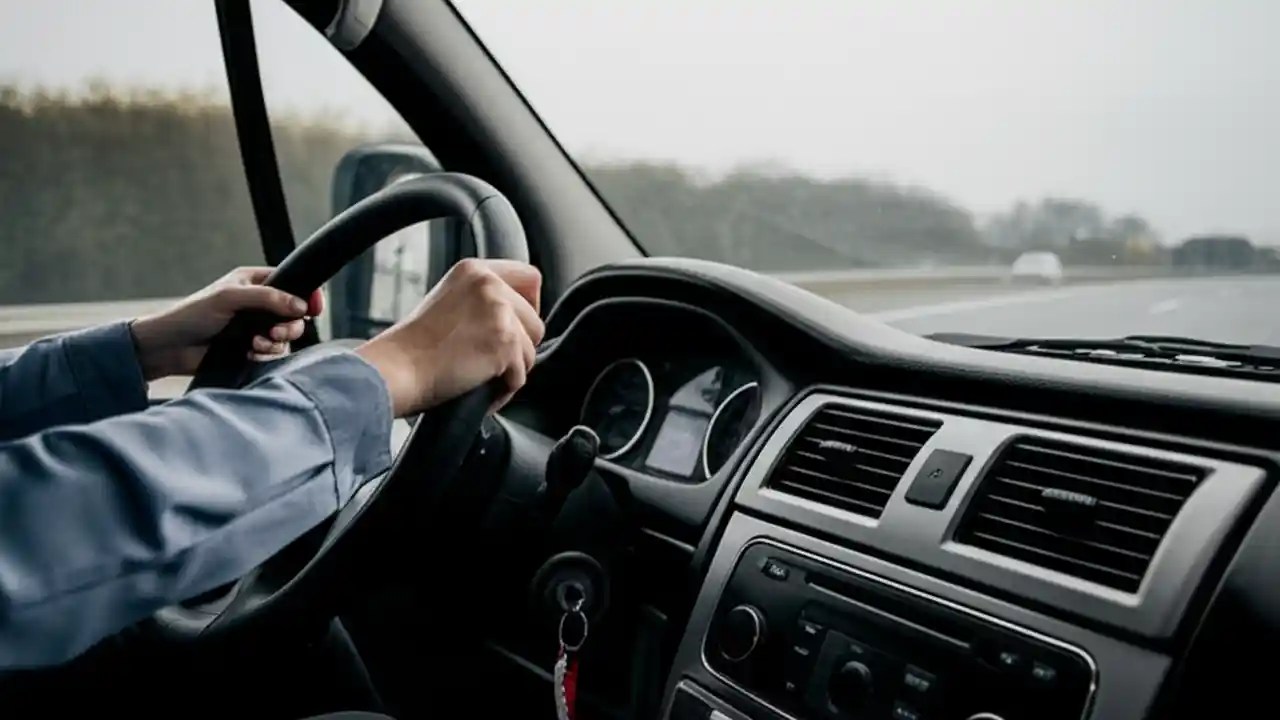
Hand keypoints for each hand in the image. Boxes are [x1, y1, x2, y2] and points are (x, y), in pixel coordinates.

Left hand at [130, 267, 322, 380]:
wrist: (170, 348)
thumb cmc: (192, 315)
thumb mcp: (230, 297)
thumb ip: (267, 298)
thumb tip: (301, 306)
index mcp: (254, 282)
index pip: (292, 282)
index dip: (307, 294)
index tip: (313, 309)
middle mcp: (259, 304)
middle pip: (295, 313)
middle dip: (290, 326)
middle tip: (276, 332)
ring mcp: (256, 326)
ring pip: (287, 336)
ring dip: (275, 342)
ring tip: (256, 343)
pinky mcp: (252, 347)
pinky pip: (274, 352)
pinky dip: (266, 354)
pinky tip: (249, 352)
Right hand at [356, 258, 543, 416]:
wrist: (396, 369)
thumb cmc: (415, 348)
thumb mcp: (450, 301)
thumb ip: (483, 299)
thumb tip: (518, 317)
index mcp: (475, 270)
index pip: (530, 278)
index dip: (528, 307)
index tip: (513, 327)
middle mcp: (489, 284)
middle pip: (536, 320)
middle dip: (519, 346)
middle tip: (487, 358)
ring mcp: (499, 312)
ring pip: (531, 350)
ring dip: (510, 370)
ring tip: (477, 374)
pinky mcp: (505, 342)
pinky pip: (520, 376)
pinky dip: (502, 390)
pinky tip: (477, 387)